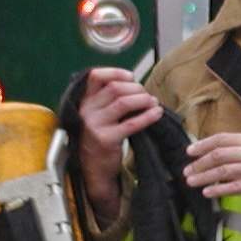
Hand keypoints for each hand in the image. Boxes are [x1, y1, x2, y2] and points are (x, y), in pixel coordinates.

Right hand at [77, 68, 163, 221]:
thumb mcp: (98, 116)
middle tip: (147, 95)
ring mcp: (94, 125)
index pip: (95, 77)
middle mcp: (86, 111)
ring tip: (153, 102)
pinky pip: (131, 123)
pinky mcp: (106, 139)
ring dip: (143, 100)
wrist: (93, 168)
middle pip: (115, 88)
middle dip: (136, 88)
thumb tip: (135, 85)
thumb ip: (108, 100)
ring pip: (123, 102)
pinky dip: (148, 116)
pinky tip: (157, 113)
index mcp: (84, 102)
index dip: (116, 72)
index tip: (131, 76)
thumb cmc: (100, 138)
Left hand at [183, 132, 240, 202]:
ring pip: (221, 171)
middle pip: (217, 155)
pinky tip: (208, 193)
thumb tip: (232, 151)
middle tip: (187, 170)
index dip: (202, 145)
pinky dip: (217, 190)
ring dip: (203, 177)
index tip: (190, 151)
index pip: (222, 139)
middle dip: (198, 163)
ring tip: (191, 182)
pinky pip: (233, 187)